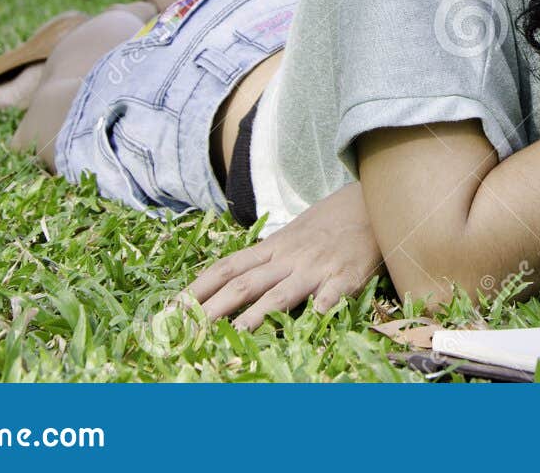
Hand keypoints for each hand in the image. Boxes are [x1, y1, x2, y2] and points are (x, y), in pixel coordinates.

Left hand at [178, 182, 382, 330]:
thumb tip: (229, 285)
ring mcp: (316, 267)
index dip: (196, 290)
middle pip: (243, 284)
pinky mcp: (346, 277)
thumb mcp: (292, 237)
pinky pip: (331, 296)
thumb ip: (266, 260)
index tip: (168, 310)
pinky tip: (309, 324)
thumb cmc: (329, 225)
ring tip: (230, 337)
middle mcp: (288, 257)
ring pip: (279, 294)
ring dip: (253, 317)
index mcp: (272, 248)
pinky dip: (319, 311)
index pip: (225, 268)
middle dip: (209, 309)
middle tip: (182, 332)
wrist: (372, 201)